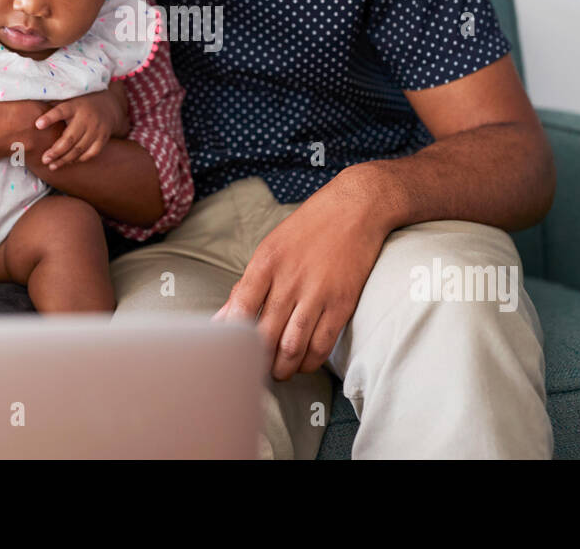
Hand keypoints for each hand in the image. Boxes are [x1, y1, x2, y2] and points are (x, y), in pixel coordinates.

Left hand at [32, 82, 129, 169]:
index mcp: (74, 106)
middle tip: (44, 159)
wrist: (109, 105)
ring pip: (80, 148)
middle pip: (70, 137)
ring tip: (52, 166)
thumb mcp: (68, 99)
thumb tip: (26, 108)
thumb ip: (52, 105)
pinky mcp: (103, 138)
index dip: (49, 118)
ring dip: (65, 159)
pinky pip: (91, 153)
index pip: (60, 111)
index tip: (37, 125)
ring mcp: (96, 129)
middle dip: (56, 150)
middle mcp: (86, 117)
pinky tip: (69, 162)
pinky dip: (80, 159)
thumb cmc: (79, 104)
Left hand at [212, 168, 388, 379]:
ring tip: (277, 371)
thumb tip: (223, 318)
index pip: (240, 309)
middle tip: (252, 369)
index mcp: (265, 263)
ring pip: (292, 346)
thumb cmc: (308, 227)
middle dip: (255, 359)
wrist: (356, 208)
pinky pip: (322, 344)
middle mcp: (289, 280)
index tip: (228, 350)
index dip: (231, 337)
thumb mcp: (270, 248)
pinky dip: (309, 362)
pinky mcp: (342, 303)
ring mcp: (317, 293)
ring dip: (282, 367)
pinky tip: (303, 363)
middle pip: (264, 334)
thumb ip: (247, 286)